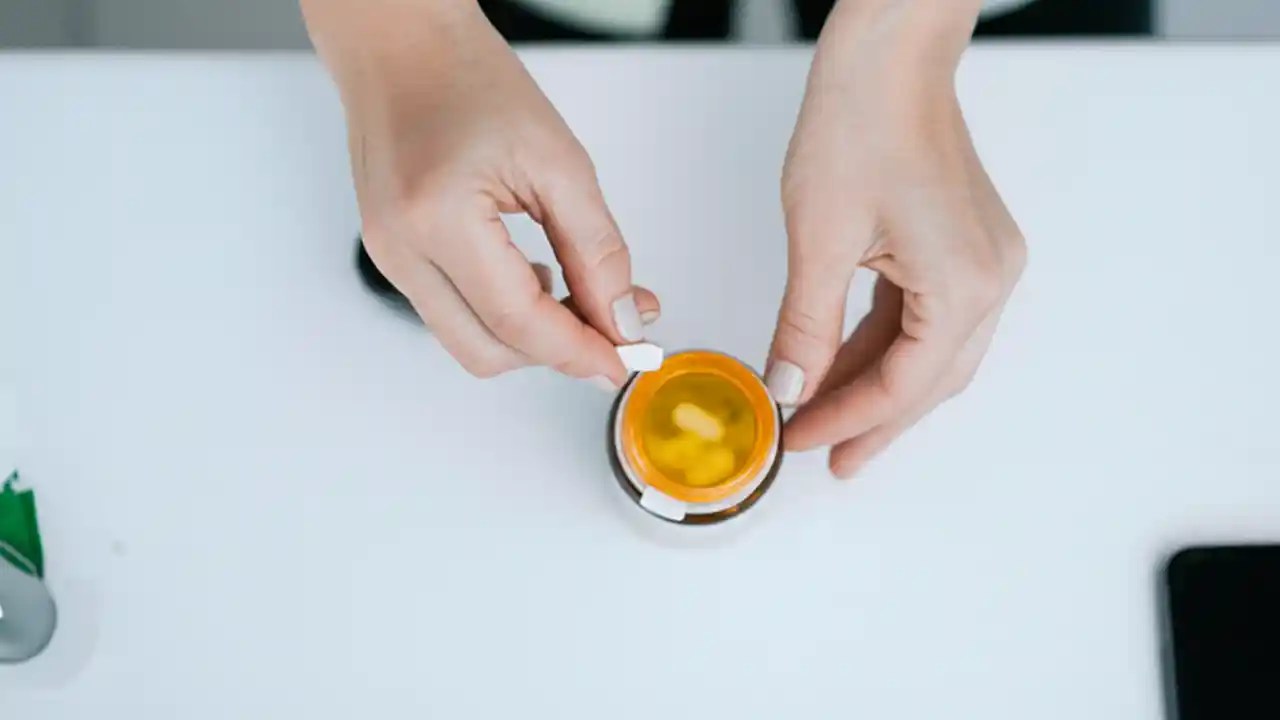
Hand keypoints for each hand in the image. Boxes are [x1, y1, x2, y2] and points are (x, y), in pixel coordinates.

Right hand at [303, 1, 656, 385]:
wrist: (400, 45)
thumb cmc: (467, 79)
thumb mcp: (558, 160)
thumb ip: (596, 250)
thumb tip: (621, 319)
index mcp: (437, 217)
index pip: (517, 320)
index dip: (578, 351)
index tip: (626, 359)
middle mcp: (399, 248)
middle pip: (487, 350)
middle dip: (557, 352)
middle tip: (614, 328)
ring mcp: (387, 257)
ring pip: (469, 342)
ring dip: (530, 336)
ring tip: (576, 292)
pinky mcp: (390, 256)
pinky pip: (452, 314)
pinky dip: (502, 315)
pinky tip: (534, 279)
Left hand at [765, 0, 1025, 476]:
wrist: (888, 57)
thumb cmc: (861, 122)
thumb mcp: (819, 240)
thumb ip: (805, 328)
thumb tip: (788, 389)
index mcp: (965, 283)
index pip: (903, 385)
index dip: (846, 420)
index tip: (799, 441)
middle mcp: (989, 278)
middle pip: (929, 381)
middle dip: (872, 420)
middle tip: (825, 457)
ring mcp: (983, 261)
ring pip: (928, 352)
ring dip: (876, 385)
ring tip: (824, 417)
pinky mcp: (964, 246)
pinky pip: (925, 316)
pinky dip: (883, 344)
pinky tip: (843, 364)